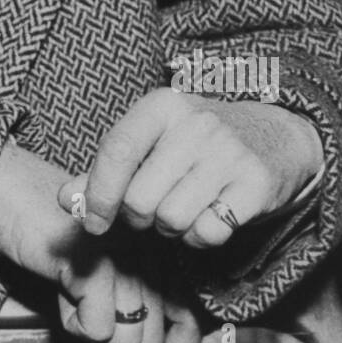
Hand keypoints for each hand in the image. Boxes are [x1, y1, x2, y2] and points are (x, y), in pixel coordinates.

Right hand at [0, 140, 200, 342]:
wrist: (12, 199)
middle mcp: (153, 249)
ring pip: (125, 341)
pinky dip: (72, 322)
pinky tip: (61, 289)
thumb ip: (143, 306)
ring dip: (90, 328)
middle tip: (85, 300)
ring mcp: (126, 254)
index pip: (190, 322)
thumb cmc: (60, 246)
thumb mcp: (112, 275)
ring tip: (72, 290)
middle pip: (151, 340)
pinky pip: (97, 332)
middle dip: (114, 335)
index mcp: (162, 251)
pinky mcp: (96, 264)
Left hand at [56, 86, 323, 247]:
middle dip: (139, 217)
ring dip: (171, 228)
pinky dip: (202, 237)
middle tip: (154, 208)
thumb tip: (64, 199)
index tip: (93, 222)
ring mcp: (229, 152)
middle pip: (140, 199)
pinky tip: (210, 216)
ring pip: (172, 220)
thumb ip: (106, 171)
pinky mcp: (256, 184)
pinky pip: (209, 232)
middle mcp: (197, 123)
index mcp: (162, 105)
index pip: (116, 151)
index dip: (97, 194)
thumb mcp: (153, 142)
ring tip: (183, 207)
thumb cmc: (198, 143)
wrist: (277, 136)